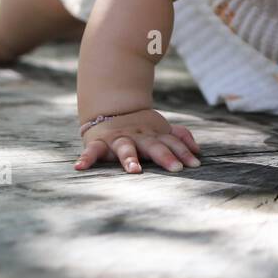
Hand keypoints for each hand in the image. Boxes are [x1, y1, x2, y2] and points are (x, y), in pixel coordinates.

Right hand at [75, 108, 201, 173]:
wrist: (111, 108)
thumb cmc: (141, 127)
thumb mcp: (161, 129)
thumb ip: (179, 137)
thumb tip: (198, 150)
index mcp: (154, 135)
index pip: (172, 143)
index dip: (184, 152)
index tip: (195, 164)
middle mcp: (138, 137)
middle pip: (154, 146)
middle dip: (164, 156)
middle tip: (175, 168)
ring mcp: (119, 139)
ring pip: (126, 148)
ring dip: (130, 158)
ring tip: (135, 169)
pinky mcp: (99, 142)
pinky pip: (92, 151)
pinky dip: (86, 158)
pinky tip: (80, 167)